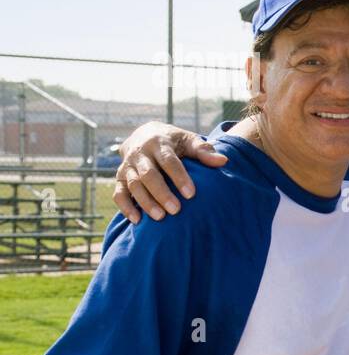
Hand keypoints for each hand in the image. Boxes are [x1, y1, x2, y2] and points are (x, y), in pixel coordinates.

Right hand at [113, 121, 227, 223]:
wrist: (144, 134)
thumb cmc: (174, 142)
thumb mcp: (188, 140)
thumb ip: (204, 151)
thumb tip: (223, 161)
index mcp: (159, 143)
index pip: (169, 161)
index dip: (179, 177)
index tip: (191, 194)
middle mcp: (141, 154)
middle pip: (148, 174)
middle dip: (161, 193)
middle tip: (176, 210)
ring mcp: (128, 166)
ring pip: (132, 185)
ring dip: (145, 202)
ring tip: (160, 218)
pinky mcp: (120, 178)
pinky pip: (118, 193)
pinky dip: (125, 207)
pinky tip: (137, 220)